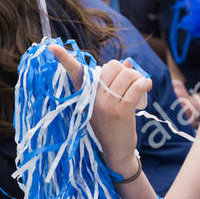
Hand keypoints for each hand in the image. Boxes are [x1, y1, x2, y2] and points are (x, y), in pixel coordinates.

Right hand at [49, 45, 149, 172]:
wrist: (116, 152)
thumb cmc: (111, 126)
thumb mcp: (104, 105)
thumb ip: (113, 84)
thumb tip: (128, 63)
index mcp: (85, 96)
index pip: (73, 73)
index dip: (64, 59)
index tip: (52, 46)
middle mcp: (93, 99)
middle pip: (111, 67)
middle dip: (124, 70)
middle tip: (130, 82)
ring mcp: (106, 105)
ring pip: (127, 75)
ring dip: (138, 77)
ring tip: (141, 86)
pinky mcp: (121, 111)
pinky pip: (136, 87)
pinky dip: (145, 83)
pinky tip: (147, 86)